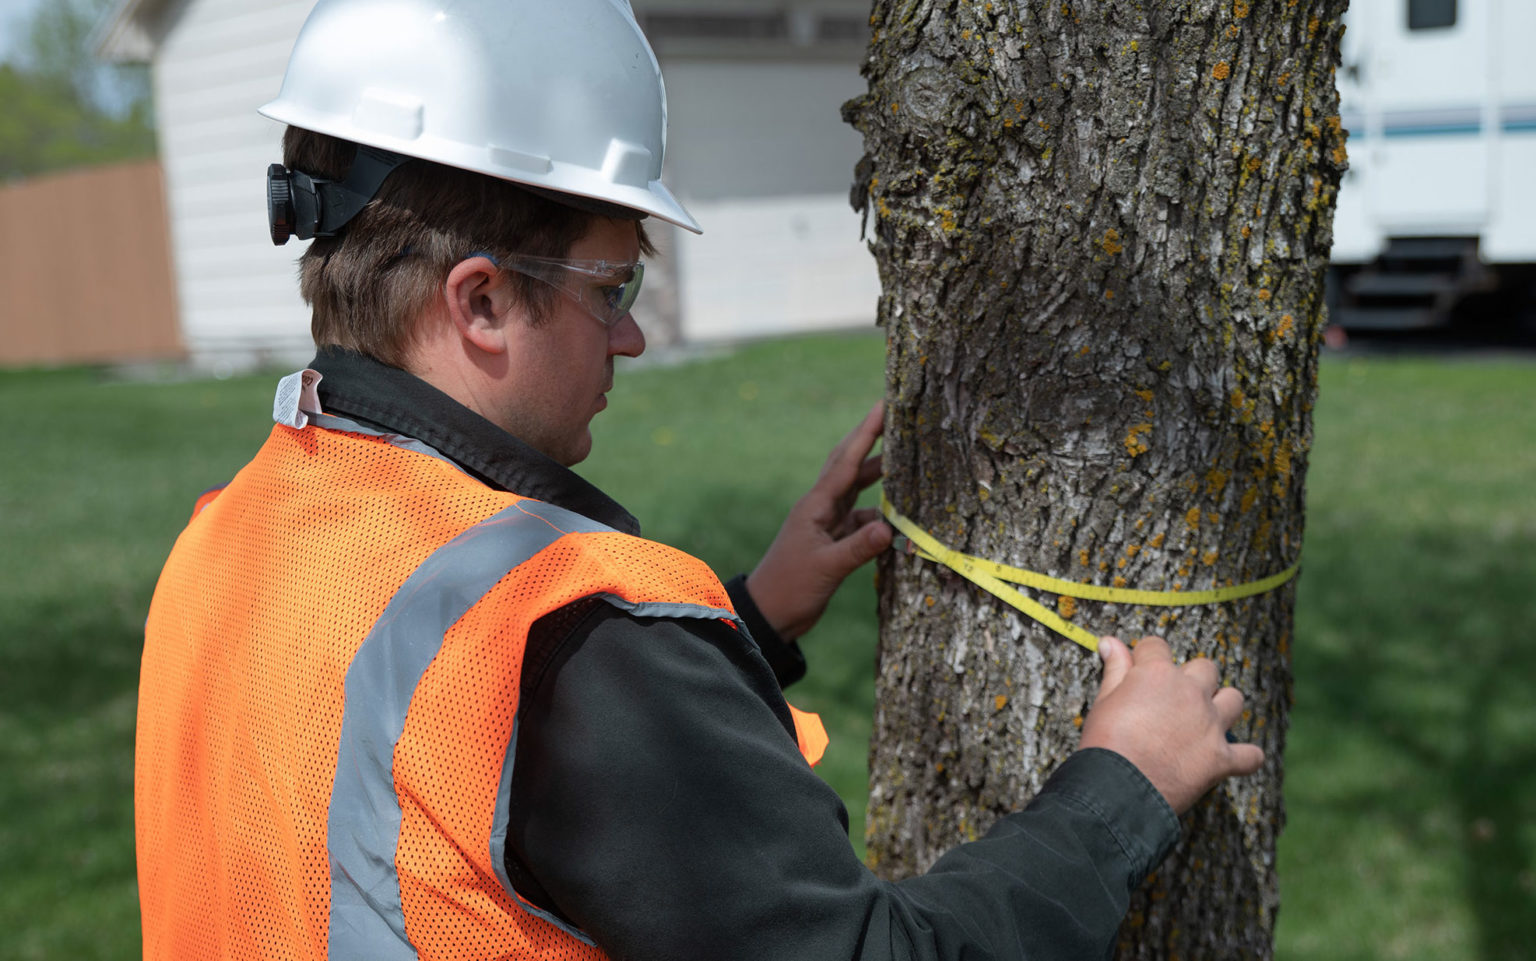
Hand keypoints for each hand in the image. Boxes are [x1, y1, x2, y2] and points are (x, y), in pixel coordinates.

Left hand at [746, 403, 893, 639]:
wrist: (769, 614)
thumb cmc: (790, 588)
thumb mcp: (826, 568)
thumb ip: (858, 549)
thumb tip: (891, 528)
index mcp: (815, 506)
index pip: (846, 462)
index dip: (866, 434)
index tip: (883, 407)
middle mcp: (822, 508)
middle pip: (851, 466)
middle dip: (872, 442)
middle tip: (896, 419)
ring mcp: (828, 524)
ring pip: (859, 493)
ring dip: (880, 479)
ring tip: (907, 462)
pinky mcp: (834, 542)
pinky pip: (862, 522)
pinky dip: (881, 519)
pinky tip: (899, 520)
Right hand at [1080, 636, 1264, 813]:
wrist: (1117, 789)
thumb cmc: (1105, 743)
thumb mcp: (1104, 701)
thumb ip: (1115, 670)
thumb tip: (1110, 642)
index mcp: (1158, 674)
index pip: (1156, 646)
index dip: (1145, 657)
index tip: (1138, 669)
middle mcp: (1190, 692)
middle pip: (1205, 668)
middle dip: (1191, 678)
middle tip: (1172, 700)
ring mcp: (1210, 725)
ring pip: (1234, 699)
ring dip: (1222, 706)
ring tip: (1205, 720)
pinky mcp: (1221, 758)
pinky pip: (1250, 756)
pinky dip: (1245, 758)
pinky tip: (1234, 759)